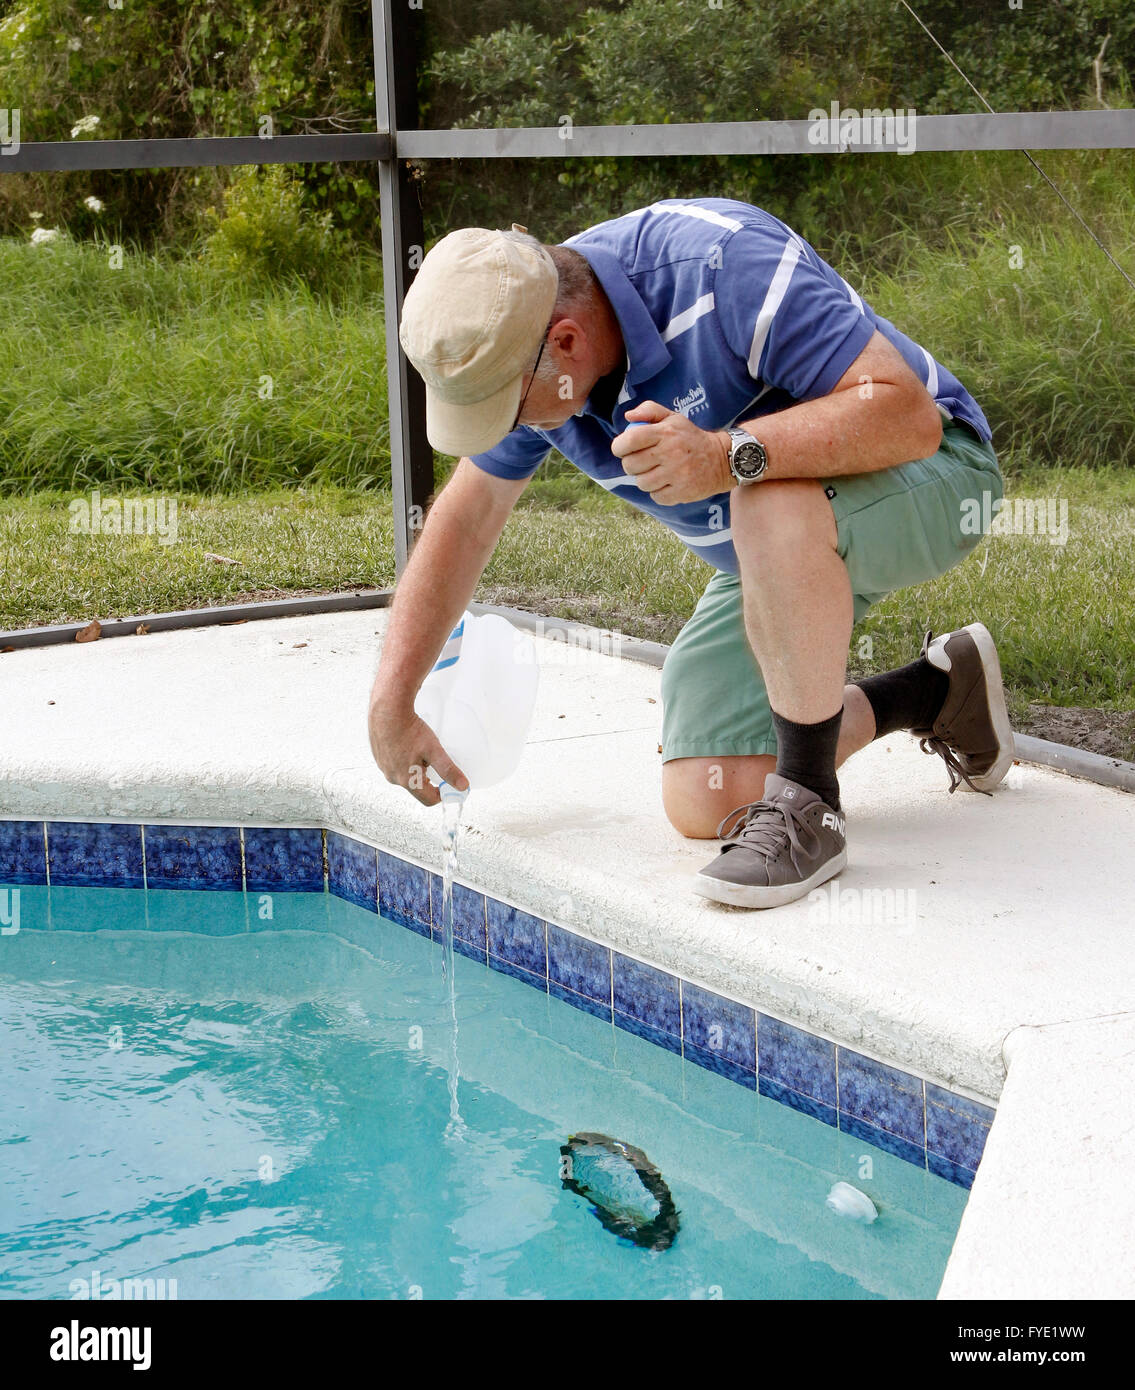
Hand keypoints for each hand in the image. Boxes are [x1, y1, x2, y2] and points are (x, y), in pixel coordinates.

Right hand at [367, 698, 467, 807]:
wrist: (387, 709)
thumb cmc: (409, 729)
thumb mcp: (434, 750)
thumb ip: (448, 770)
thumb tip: (462, 786)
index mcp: (407, 780)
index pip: (429, 800)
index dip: (442, 793)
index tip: (449, 784)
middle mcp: (392, 777)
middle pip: (417, 788)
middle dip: (428, 778)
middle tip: (434, 760)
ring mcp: (383, 768)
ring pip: (405, 775)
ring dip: (416, 768)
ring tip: (420, 750)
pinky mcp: (379, 757)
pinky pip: (395, 765)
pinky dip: (404, 759)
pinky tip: (408, 745)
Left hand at [610, 400, 731, 504]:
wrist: (722, 459)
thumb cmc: (690, 437)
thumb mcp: (673, 417)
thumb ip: (650, 410)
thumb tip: (628, 416)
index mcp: (666, 432)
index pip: (630, 440)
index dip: (619, 447)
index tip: (622, 449)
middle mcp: (670, 453)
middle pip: (631, 465)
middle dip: (631, 464)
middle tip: (642, 462)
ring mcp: (677, 474)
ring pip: (642, 483)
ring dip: (645, 479)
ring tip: (657, 472)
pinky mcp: (682, 492)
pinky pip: (656, 496)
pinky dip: (658, 492)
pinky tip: (667, 483)